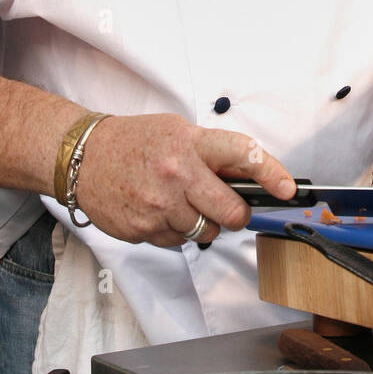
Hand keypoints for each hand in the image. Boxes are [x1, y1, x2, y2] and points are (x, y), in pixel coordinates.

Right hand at [74, 113, 295, 244]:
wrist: (83, 158)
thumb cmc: (135, 142)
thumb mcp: (176, 132)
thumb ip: (212, 153)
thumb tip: (251, 178)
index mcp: (191, 143)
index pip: (243, 155)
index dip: (272, 173)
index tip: (289, 189)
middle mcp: (178, 174)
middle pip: (232, 213)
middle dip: (236, 214)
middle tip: (226, 206)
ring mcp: (160, 205)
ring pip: (207, 232)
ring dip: (203, 224)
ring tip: (181, 202)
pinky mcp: (144, 229)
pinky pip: (178, 242)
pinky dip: (175, 231)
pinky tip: (159, 211)